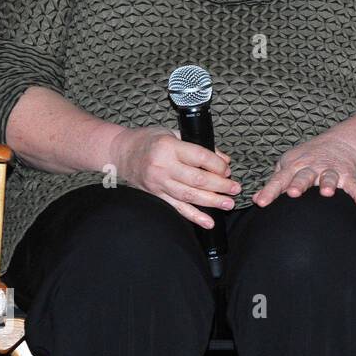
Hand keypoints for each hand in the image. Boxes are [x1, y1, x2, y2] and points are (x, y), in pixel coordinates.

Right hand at [109, 125, 238, 228]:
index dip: (218, 165)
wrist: (121, 153)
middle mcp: (163, 166)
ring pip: (189, 196)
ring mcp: (159, 183)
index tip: (228, 169)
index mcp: (169, 147)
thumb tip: (225, 160)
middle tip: (235, 189)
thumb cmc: (150, 140)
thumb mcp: (174, 134)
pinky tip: (208, 222)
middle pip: (197, 179)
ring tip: (228, 204)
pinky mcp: (156, 196)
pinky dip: (194, 216)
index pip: (200, 157)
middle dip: (220, 185)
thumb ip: (200, 146)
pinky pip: (177, 208)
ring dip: (212, 202)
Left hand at [252, 131, 355, 208]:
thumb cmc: (308, 158)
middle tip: (293, 193)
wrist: (340, 143)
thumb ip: (275, 182)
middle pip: (304, 176)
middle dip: (299, 184)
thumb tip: (256, 199)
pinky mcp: (348, 175)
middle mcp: (312, 168)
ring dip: (328, 184)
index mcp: (294, 166)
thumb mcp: (289, 164)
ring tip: (327, 193)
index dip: (269, 190)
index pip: (279, 179)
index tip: (260, 202)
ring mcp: (330, 171)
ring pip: (328, 178)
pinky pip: (353, 186)